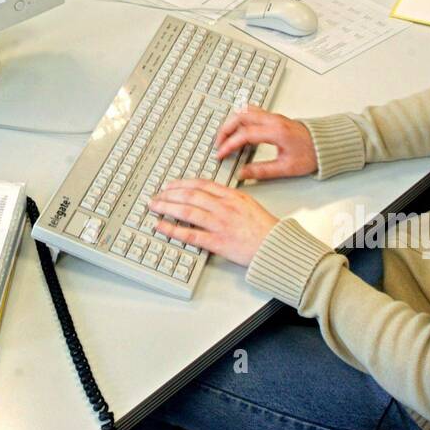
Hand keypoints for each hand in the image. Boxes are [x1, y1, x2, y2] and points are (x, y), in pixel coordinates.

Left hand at [149, 180, 278, 266]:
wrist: (275, 246)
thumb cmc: (265, 228)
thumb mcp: (248, 203)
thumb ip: (229, 197)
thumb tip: (210, 194)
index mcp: (232, 196)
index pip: (201, 184)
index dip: (182, 183)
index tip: (170, 185)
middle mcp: (224, 207)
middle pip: (190, 195)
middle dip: (169, 194)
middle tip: (156, 195)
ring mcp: (220, 224)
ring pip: (187, 211)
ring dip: (166, 207)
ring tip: (154, 206)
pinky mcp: (217, 242)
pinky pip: (190, 234)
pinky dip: (172, 229)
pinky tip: (160, 226)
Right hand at [215, 106, 317, 180]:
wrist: (326, 144)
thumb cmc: (311, 154)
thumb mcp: (286, 168)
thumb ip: (262, 171)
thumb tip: (243, 173)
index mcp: (276, 131)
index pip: (245, 134)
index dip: (230, 144)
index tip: (221, 154)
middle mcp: (273, 120)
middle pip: (240, 116)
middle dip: (225, 130)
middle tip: (218, 144)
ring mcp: (273, 116)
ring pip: (245, 111)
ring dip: (231, 122)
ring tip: (225, 137)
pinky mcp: (274, 117)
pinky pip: (251, 112)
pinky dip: (240, 119)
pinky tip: (238, 130)